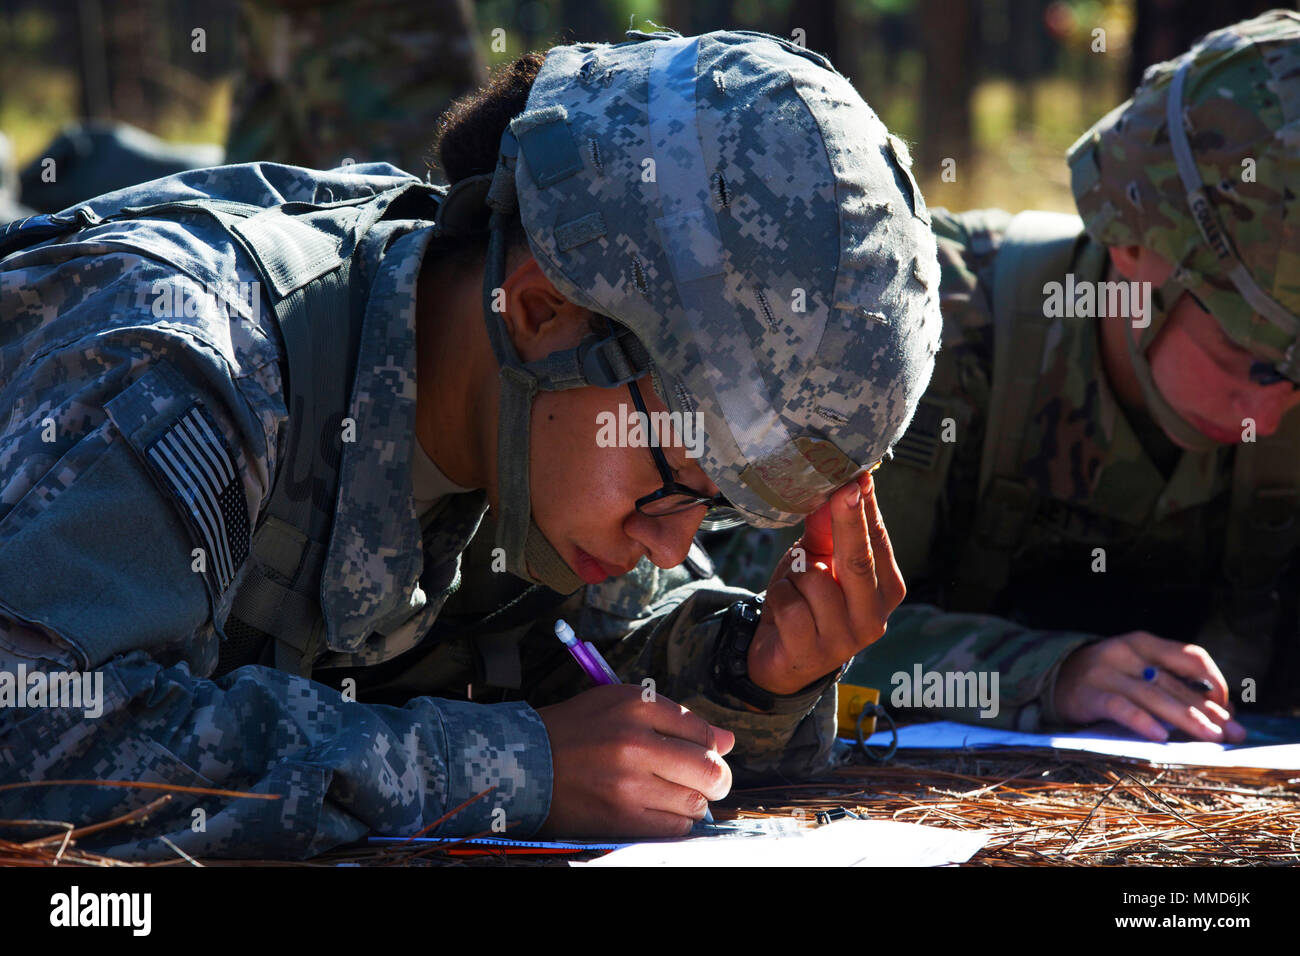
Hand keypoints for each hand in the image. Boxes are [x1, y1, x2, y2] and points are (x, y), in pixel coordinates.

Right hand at [535, 683, 734, 837]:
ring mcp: (628, 782)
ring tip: (673, 795)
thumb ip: (675, 719)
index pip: (703, 731)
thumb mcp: (620, 705)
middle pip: (709, 768)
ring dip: (693, 802)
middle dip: (717, 780)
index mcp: (637, 705)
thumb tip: (728, 741)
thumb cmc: (576, 730)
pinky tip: (659, 811)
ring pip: (695, 802)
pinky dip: (675, 822)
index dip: (713, 747)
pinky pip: (673, 827)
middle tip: (708, 782)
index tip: (707, 755)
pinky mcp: (620, 816)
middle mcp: (636, 741)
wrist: (524, 761)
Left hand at [747, 472, 905, 695]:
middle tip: (843, 487)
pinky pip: (790, 603)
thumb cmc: (807, 602)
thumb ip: (829, 530)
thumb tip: (838, 486)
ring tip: (794, 587)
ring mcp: (845, 639)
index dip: (866, 508)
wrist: (781, 656)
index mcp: (885, 590)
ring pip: (814, 580)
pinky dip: (779, 596)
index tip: (859, 475)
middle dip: (848, 519)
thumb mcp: (819, 561)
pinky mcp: (812, 653)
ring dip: (794, 575)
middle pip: (858, 559)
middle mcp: (873, 617)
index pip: (877, 542)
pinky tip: (783, 609)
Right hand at [1054, 631, 1245, 741]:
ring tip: (1209, 738)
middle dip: (1208, 711)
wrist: (1051, 677)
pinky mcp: (1088, 694)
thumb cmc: (1106, 678)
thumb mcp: (1138, 671)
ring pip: (1154, 695)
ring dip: (1186, 719)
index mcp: (1143, 643)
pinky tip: (1160, 738)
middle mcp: (1125, 652)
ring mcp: (1105, 672)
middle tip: (1232, 734)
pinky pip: (1120, 707)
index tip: (1228, 710)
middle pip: (1176, 683)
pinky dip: (1142, 721)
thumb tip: (1223, 713)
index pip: (1190, 657)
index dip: (1215, 683)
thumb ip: (1174, 686)